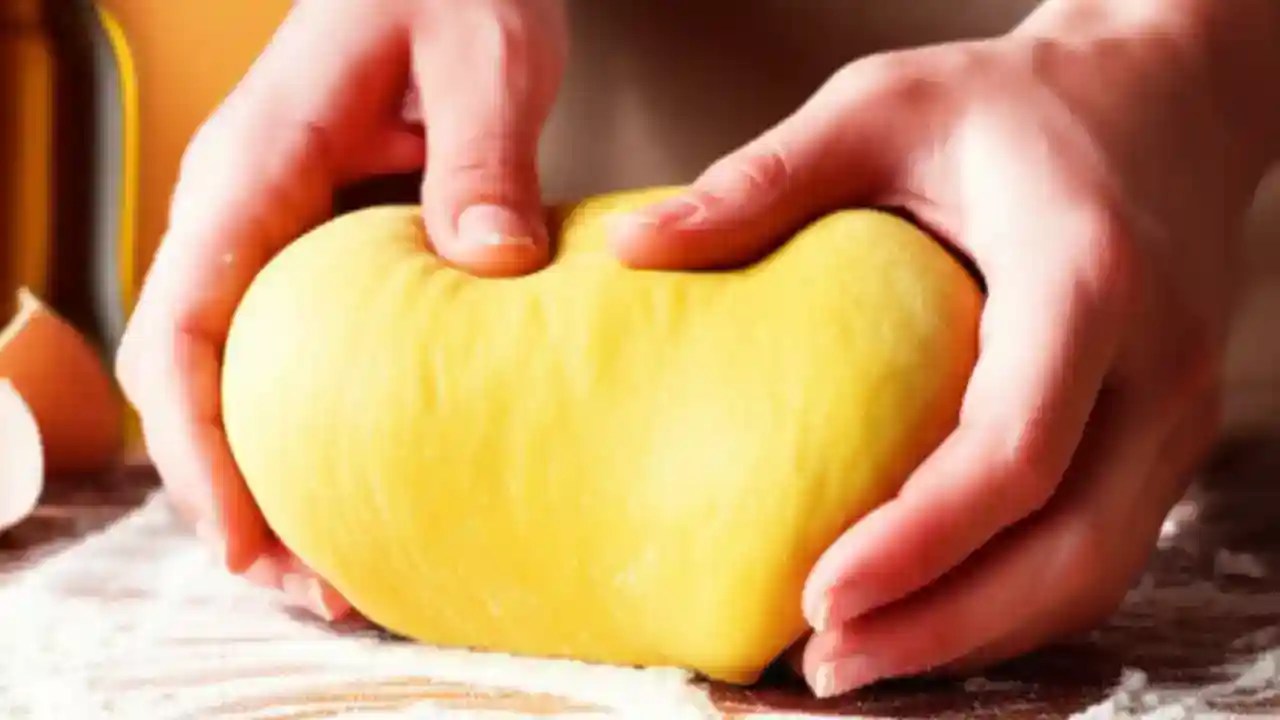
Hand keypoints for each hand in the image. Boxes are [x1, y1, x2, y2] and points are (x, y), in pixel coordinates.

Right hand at [116, 0, 566, 617]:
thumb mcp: (482, 57)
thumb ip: (481, 156)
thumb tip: (489, 269)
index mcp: (255, 169)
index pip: (186, 325)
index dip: (199, 446)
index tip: (246, 537)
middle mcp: (242, 210)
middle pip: (193, 377)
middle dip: (234, 491)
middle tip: (315, 588)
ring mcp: (274, 233)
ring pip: (233, 376)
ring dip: (272, 475)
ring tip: (338, 569)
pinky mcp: (320, 248)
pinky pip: (289, 352)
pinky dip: (311, 429)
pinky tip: (363, 480)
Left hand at [611, 0, 1278, 696]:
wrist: (1162, 96)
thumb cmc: (1011, 101)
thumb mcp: (883, 105)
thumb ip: (766, 178)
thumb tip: (633, 249)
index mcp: (1086, 276)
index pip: (1015, 447)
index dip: (920, 540)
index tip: (817, 596)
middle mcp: (1156, 360)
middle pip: (1069, 545)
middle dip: (946, 627)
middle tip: (823, 668)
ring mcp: (1174, 407)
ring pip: (1094, 568)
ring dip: (978, 634)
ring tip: (858, 662)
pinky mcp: (1160, 431)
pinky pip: (1097, 546)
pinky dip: (1014, 601)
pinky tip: (927, 616)